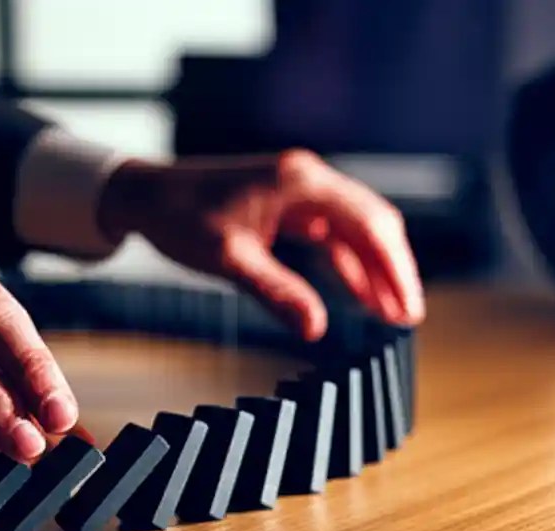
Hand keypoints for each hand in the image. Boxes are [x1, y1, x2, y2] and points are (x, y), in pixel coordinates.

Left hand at [95, 150, 425, 339]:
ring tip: (393, 314)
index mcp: (300, 181)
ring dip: (376, 269)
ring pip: (358, 229)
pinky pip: (335, 233)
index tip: (408, 309)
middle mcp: (309, 178)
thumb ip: (276, 291)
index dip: (395, 269)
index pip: (368, 224)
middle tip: (409, 317)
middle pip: (373, 222)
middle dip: (395, 271)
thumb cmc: (180, 219)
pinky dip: (351, 264)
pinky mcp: (293, 204)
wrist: (146, 195)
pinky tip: (362, 295)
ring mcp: (302, 189)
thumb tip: (316, 329)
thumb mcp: (228, 260)